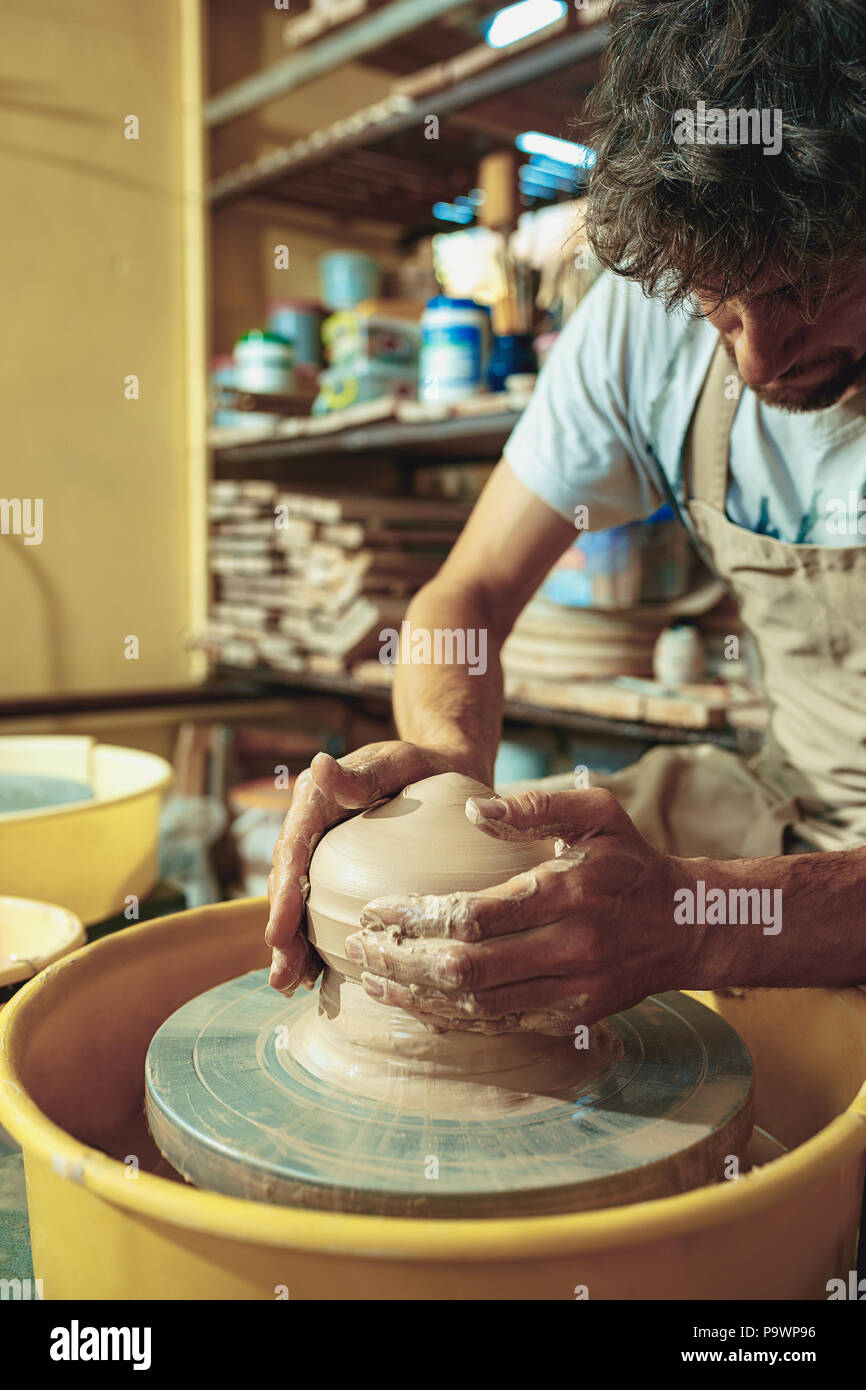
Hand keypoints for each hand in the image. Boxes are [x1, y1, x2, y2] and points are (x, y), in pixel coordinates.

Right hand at [266, 742, 482, 993]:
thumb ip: (359, 774)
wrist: (443, 770)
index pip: (294, 848)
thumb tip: (319, 764)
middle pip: (288, 883)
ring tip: (291, 985)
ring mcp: (324, 853)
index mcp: (316, 799)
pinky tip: (315, 975)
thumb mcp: (395, 762)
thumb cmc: (421, 765)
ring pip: (300, 902)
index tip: (278, 932)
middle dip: (283, 932)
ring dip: (292, 944)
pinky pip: (321, 908)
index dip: (285, 893)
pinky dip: (315, 940)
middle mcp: (311, 828)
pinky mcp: (341, 873)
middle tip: (283, 976)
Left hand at [345, 787, 697, 1033]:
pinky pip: (498, 1025)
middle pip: (466, 971)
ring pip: (476, 1008)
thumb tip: (477, 808)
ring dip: (416, 996)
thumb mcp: (598, 813)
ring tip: (373, 978)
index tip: (374, 908)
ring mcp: (570, 991)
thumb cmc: (631, 860)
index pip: (474, 916)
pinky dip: (449, 1018)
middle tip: (359, 947)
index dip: (416, 917)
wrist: (685, 925)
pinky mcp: (570, 1016)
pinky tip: (415, 1002)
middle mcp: (568, 949)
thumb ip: (538, 807)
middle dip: (402, 962)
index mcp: (568, 893)